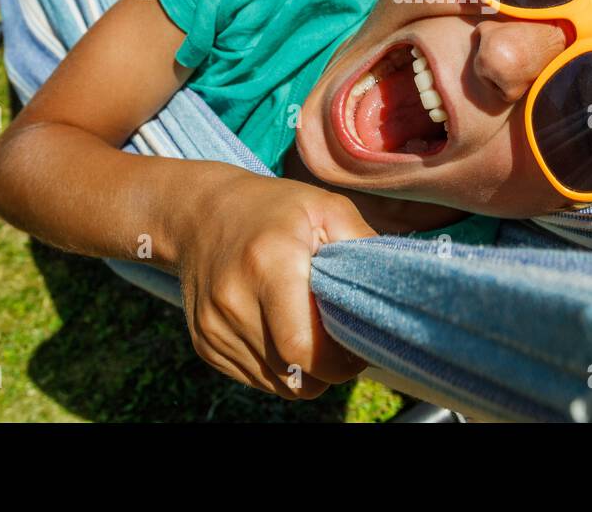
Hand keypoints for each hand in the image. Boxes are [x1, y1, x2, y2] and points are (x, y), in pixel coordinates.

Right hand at [171, 169, 375, 398]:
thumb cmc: (272, 208)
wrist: (200, 213)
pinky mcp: (205, 344)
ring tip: (311, 332)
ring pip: (275, 383)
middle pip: (292, 372)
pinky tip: (282, 332)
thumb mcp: (324, 207)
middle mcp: (234, 301)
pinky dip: (277, 366)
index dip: (338, 362)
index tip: (356, 348)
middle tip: (341, 344)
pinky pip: (255, 378)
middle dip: (327, 370)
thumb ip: (361, 242)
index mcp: (269, 265)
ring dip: (302, 371)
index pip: (301, 347)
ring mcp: (214, 327)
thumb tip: (391, 283)